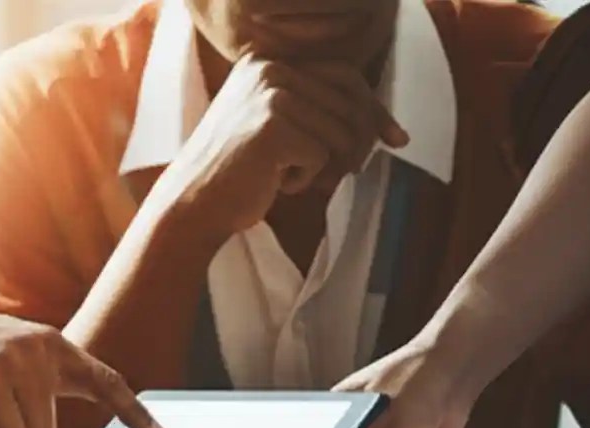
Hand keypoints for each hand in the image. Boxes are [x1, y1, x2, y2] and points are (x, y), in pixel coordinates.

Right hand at [170, 55, 409, 234]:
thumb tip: (394, 132)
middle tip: (343, 176)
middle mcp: (268, 69)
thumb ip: (322, 113)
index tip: (397, 139)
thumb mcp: (279, 128)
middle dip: (357, 146)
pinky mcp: (272, 126)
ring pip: (340, 132)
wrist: (192, 204)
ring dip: (327, 166)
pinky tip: (275, 183)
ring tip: (293, 179)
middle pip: (350, 103)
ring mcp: (269, 95)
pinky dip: (305, 179)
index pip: (345, 75)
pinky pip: (321, 155)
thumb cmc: (239, 173)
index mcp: (267, 61)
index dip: (375, 109)